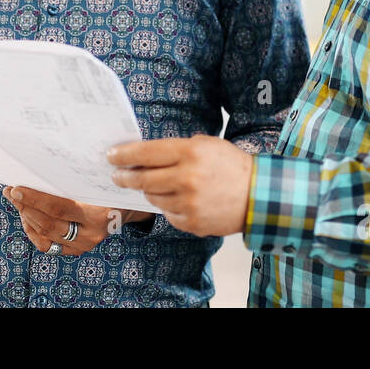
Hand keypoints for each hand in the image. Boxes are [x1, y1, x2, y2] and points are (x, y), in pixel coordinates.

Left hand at [2, 186, 151, 255]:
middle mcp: (91, 234)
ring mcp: (83, 245)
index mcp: (99, 214)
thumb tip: (40, 164)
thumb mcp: (99, 179)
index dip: (34, 199)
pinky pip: (47, 246)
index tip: (17, 188)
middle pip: (48, 224)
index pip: (59, 208)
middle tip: (11, 191)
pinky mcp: (76, 250)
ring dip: (26, 217)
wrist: (128, 206)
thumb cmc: (110, 186)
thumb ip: (76, 177)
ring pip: (45, 236)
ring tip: (16, 201)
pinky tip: (27, 217)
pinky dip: (33, 231)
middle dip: (25, 206)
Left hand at [108, 134, 252, 236]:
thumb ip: (176, 149)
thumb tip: (143, 155)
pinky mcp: (191, 223)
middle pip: (142, 178)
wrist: (257, 195)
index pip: (146, 153)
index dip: (124, 155)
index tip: (111, 156)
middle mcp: (186, 178)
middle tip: (117, 175)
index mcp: (190, 153)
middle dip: (125, 176)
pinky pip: (167, 214)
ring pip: (153, 197)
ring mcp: (188, 203)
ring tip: (158, 185)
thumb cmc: (230, 166)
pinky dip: (168, 206)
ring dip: (150, 190)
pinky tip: (179, 200)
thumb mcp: (205, 145)